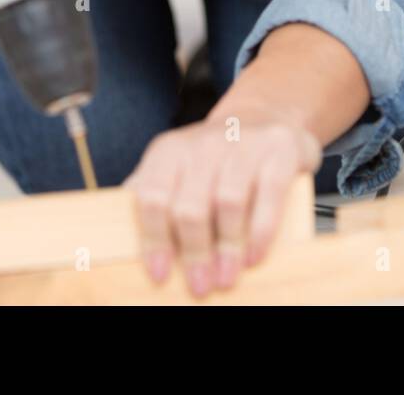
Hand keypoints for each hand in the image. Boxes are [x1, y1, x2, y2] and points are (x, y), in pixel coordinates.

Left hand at [124, 110, 321, 297]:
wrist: (264, 117)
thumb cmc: (215, 159)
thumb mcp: (177, 167)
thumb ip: (153, 194)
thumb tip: (124, 241)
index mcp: (169, 150)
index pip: (152, 195)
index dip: (153, 239)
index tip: (160, 274)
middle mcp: (203, 142)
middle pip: (189, 204)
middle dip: (194, 252)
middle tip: (200, 286)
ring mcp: (243, 143)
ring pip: (228, 200)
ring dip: (227, 246)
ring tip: (226, 277)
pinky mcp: (279, 149)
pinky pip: (270, 194)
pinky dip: (261, 231)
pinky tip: (254, 256)